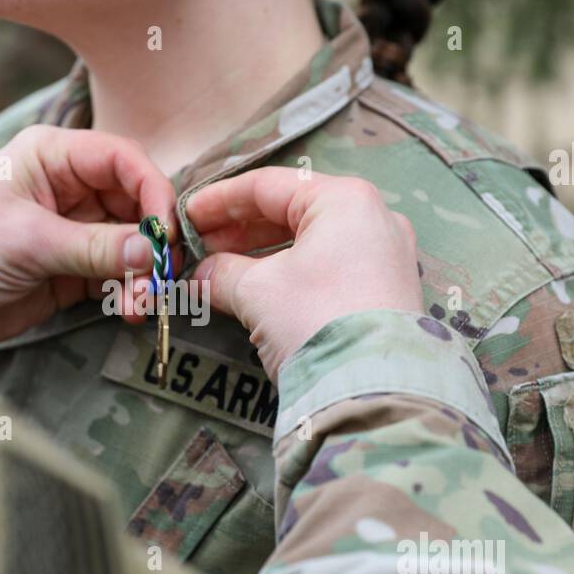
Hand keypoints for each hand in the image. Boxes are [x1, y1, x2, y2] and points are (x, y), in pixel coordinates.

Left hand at [0, 125, 175, 345]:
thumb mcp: (26, 240)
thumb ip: (93, 247)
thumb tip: (153, 252)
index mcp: (54, 156)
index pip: (125, 160)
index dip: (154, 193)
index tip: (167, 234)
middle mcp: (71, 188)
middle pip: (137, 205)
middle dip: (153, 244)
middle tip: (160, 280)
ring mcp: (74, 230)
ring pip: (133, 245)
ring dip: (144, 276)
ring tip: (138, 306)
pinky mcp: (73, 270)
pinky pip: (117, 276)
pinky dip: (129, 293)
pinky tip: (128, 311)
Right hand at [186, 168, 421, 379]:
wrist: (373, 388)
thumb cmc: (315, 319)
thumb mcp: (257, 291)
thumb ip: (221, 273)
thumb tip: (199, 276)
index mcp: (344, 199)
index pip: (268, 185)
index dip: (219, 200)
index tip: (187, 217)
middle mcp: (373, 219)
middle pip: (291, 211)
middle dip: (239, 230)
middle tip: (200, 247)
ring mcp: (384, 256)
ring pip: (310, 242)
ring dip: (260, 255)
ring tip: (221, 272)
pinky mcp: (385, 292)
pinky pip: (328, 268)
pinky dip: (290, 274)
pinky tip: (257, 291)